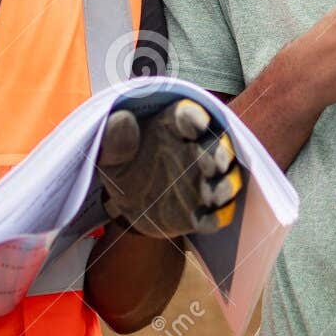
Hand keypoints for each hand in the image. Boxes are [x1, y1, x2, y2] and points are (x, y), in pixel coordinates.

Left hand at [99, 99, 243, 237]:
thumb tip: (124, 120)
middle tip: (214, 166)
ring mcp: (204, 178)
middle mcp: (196, 147)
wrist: (127, 201)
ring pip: (227, 177)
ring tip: (214, 196)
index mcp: (173, 125)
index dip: (196, 118)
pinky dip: (217, 217)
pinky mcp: (205, 206)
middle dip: (221, 154)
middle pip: (218, 145)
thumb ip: (113, 136)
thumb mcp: (108, 150)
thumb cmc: (122, 164)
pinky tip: (202, 222)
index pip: (188, 114)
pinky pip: (219, 212)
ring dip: (226, 186)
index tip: (198, 127)